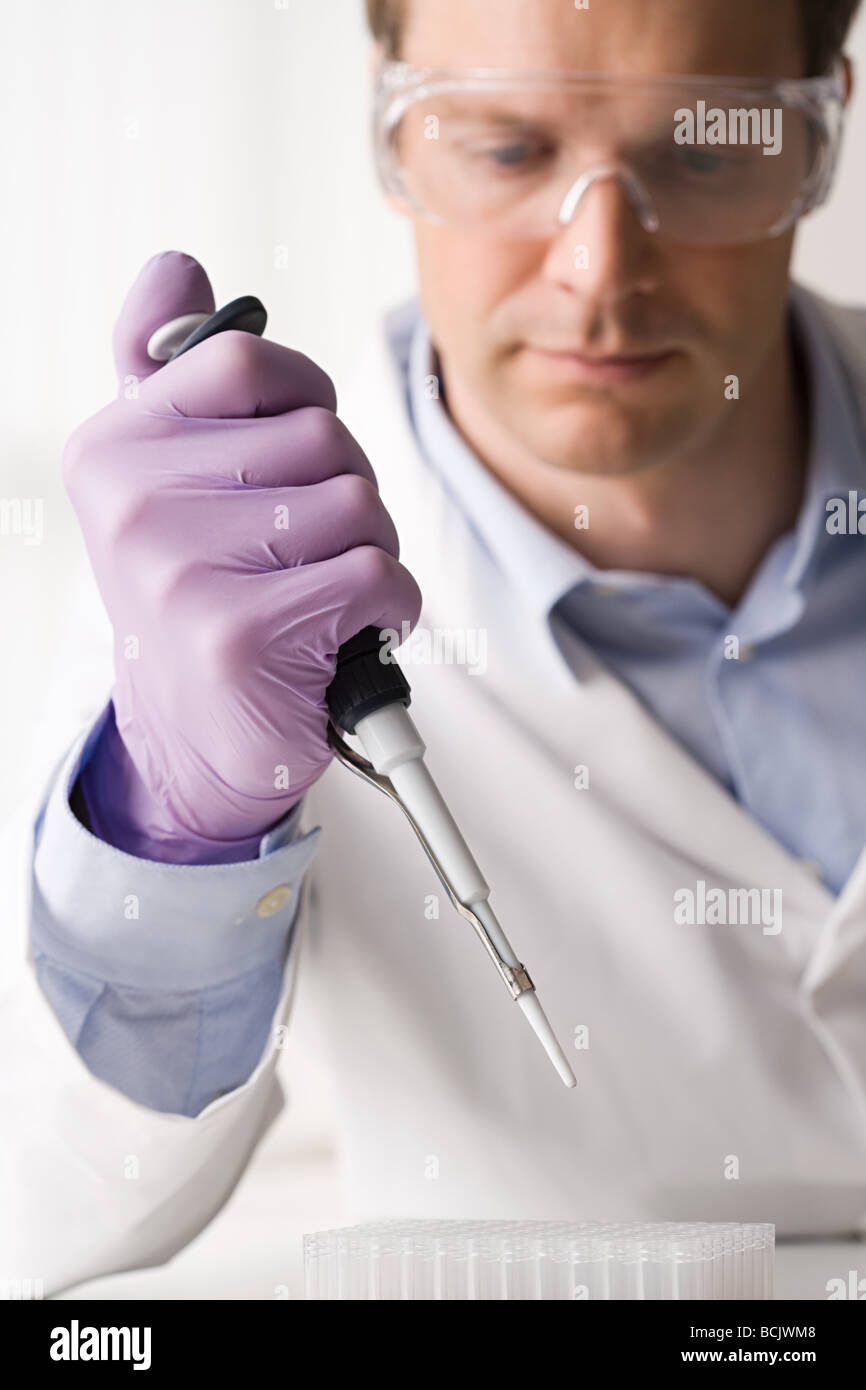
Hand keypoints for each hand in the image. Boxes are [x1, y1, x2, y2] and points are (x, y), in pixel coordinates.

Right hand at [63, 251, 421, 861]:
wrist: (197, 734)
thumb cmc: (203, 592)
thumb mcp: (167, 478)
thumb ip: (168, 372)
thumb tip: (177, 267)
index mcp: (113, 447)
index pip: (244, 360)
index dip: (304, 393)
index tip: (299, 447)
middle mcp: (129, 502)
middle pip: (320, 434)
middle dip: (348, 490)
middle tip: (309, 548)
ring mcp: (175, 570)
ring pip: (357, 504)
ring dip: (372, 550)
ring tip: (322, 593)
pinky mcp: (234, 635)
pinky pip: (373, 575)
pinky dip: (389, 607)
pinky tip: (345, 633)